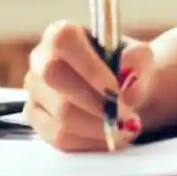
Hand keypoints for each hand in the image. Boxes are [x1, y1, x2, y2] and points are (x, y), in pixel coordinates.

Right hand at [23, 20, 153, 151]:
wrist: (121, 90)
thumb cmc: (125, 68)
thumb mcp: (141, 56)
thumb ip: (138, 62)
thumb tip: (128, 87)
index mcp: (61, 34)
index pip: (63, 42)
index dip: (88, 67)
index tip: (116, 88)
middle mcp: (41, 60)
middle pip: (55, 79)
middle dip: (95, 103)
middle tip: (125, 114)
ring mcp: (35, 92)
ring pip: (60, 115)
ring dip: (99, 126)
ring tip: (125, 126)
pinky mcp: (38, 120)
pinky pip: (61, 137)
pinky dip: (91, 140)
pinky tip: (110, 135)